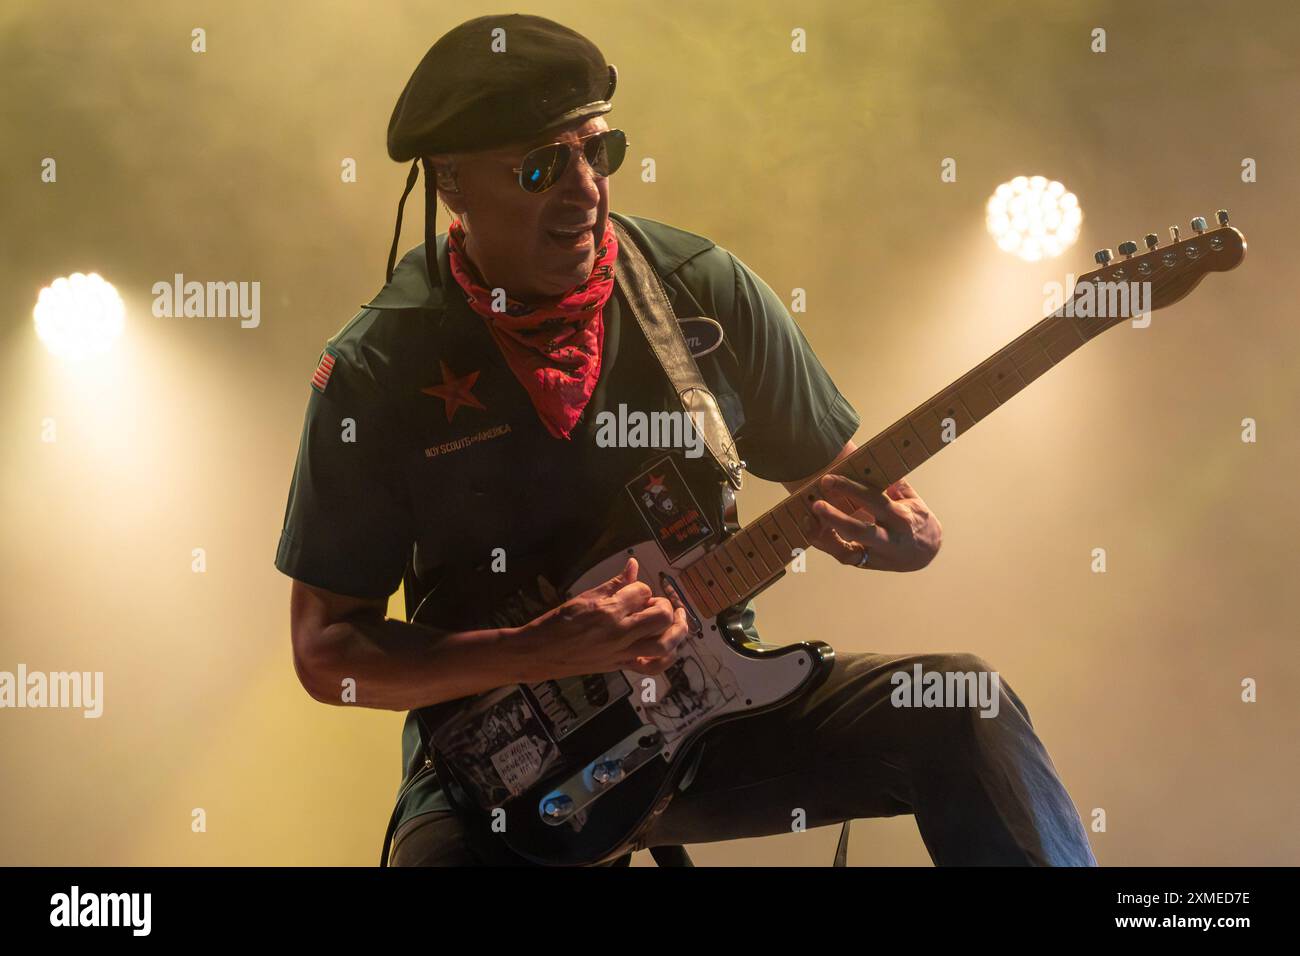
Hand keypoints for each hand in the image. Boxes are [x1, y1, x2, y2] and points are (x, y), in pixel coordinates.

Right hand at [517, 557, 688, 677]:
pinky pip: (653, 666)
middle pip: (662, 616)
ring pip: (665, 644)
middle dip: (665, 606)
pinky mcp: (621, 666)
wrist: (540, 653)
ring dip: (677, 631)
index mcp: (609, 610)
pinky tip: (670, 648)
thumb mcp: (585, 597)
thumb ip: (614, 584)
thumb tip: (633, 564)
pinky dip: (667, 658)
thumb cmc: (558, 623)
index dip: (642, 588)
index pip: (642, 592)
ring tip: (678, 621)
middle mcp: (620, 632)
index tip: (634, 591)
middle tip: (656, 604)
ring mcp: (622, 652)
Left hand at [806, 474, 941, 571]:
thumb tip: (873, 464)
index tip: (829, 479)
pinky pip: (842, 556)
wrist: (925, 553)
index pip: (874, 501)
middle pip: (860, 530)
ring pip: (847, 551)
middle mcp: (889, 540)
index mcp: (901, 518)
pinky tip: (812, 528)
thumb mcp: (912, 499)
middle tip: (816, 503)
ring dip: (824, 536)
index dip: (851, 490)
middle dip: (836, 518)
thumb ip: (893, 483)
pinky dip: (825, 543)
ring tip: (808, 519)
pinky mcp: (865, 564)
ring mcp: (876, 555)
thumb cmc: (916, 520)